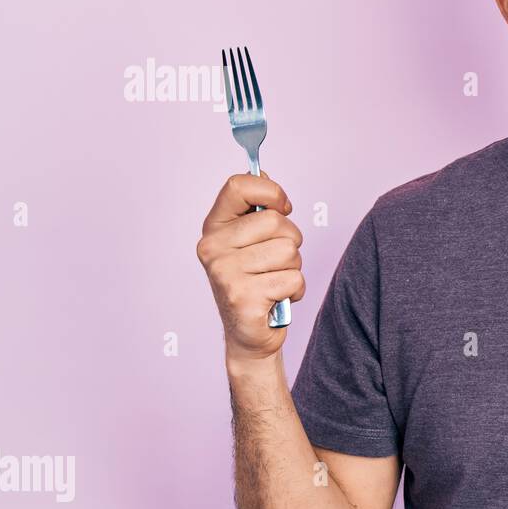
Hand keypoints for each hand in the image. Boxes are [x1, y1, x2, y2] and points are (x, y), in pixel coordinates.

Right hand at [197, 172, 305, 364]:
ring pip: (289, 251)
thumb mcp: (253, 242)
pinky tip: (276, 299)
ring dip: (293, 269)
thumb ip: (257, 209)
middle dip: (291, 242)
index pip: (238, 186)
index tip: (283, 206)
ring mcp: (224, 272)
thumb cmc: (256, 283)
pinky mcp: (242, 297)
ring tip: (274, 281)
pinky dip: (295, 291)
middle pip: (277, 222)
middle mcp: (212, 247)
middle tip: (275, 262)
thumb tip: (263, 172)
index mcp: (214, 228)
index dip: (271, 191)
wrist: (249, 335)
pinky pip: (293, 279)